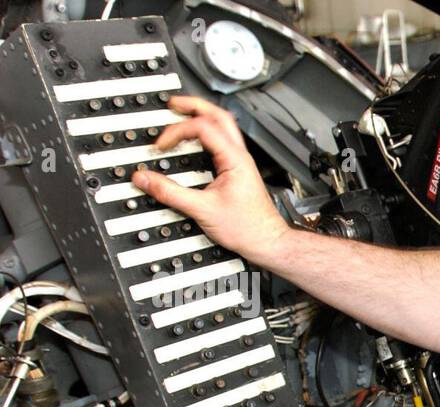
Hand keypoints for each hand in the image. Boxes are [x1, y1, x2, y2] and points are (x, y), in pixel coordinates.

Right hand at [130, 95, 290, 266]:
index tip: (161, 145)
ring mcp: (240, 163)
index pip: (203, 127)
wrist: (267, 242)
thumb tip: (144, 179)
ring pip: (222, 127)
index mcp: (235, 159)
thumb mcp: (202, 210)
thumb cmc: (248, 229)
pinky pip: (220, 143)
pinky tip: (193, 141)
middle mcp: (240, 156)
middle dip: (194, 106)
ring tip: (181, 115)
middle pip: (218, 116)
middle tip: (172, 104)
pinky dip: (205, 135)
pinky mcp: (237, 171)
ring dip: (201, 117)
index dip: (177, 131)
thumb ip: (170, 193)